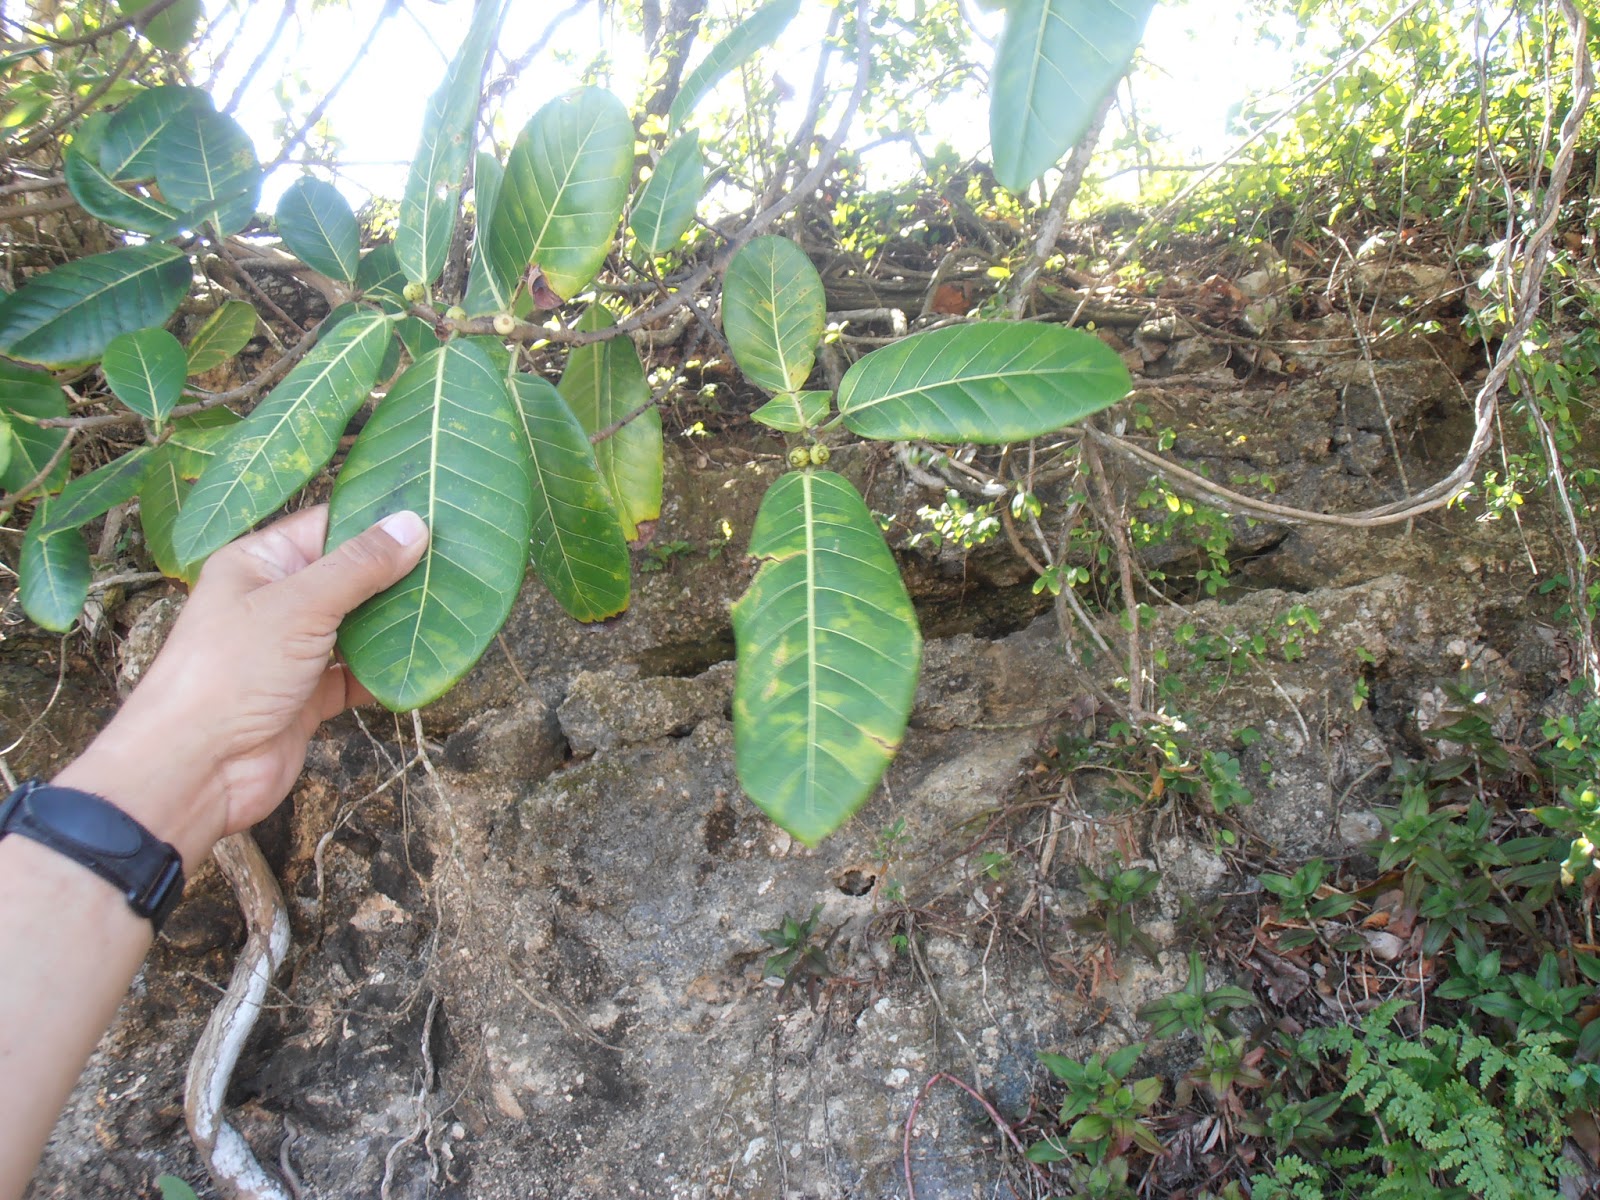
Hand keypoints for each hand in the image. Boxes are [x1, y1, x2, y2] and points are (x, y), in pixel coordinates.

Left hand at [53, 505, 427, 871]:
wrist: (195, 770)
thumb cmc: (230, 672)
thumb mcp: (299, 606)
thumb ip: (359, 566)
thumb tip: (413, 523)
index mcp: (259, 563)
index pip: (327, 526)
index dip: (377, 519)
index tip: (436, 512)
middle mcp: (275, 602)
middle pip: (349, 577)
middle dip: (398, 575)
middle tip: (458, 563)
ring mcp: (292, 651)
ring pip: (357, 627)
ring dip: (397, 625)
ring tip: (452, 608)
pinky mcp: (308, 697)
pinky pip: (357, 674)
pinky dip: (386, 671)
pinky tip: (425, 663)